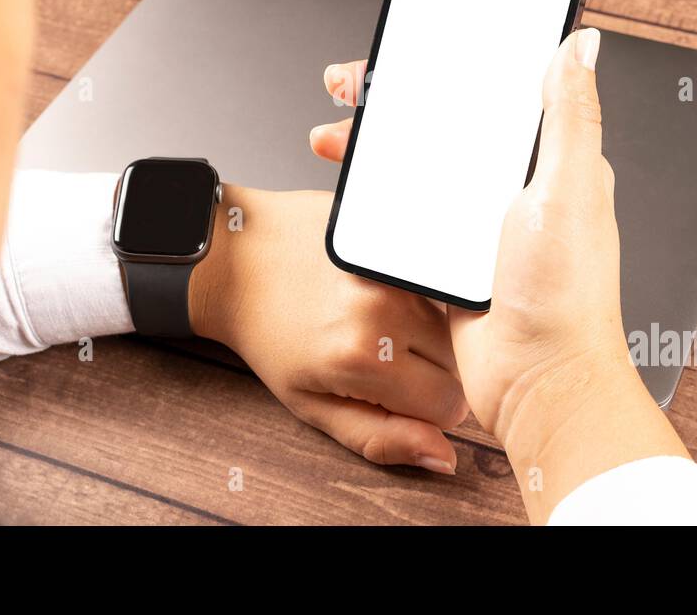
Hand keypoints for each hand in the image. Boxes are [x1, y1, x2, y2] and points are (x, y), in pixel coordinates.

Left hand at [186, 185, 467, 473]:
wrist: (239, 263)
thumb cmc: (271, 338)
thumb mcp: (311, 405)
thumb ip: (380, 438)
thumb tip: (443, 458)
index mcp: (363, 358)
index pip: (449, 405)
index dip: (424, 408)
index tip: (390, 393)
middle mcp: (386, 308)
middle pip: (457, 362)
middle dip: (428, 369)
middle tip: (377, 357)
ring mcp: (394, 267)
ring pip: (453, 323)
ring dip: (426, 331)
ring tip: (374, 322)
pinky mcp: (398, 238)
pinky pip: (439, 282)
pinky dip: (422, 295)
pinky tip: (382, 293)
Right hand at [314, 29, 686, 521]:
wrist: (535, 383)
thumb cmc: (567, 296)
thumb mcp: (569, 189)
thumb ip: (570, 115)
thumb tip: (582, 45)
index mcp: (545, 163)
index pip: (486, 94)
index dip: (441, 67)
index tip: (400, 53)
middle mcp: (509, 190)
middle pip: (439, 125)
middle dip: (390, 104)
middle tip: (349, 91)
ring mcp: (472, 226)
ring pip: (413, 166)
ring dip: (371, 148)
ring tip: (333, 139)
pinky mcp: (443, 260)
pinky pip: (400, 217)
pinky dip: (371, 199)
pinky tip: (347, 188)